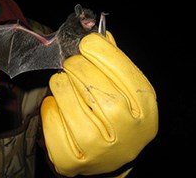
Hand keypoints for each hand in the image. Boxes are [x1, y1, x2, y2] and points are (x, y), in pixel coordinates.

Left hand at [41, 32, 157, 175]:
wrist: (112, 160)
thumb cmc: (118, 118)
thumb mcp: (127, 92)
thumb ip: (115, 64)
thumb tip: (98, 35)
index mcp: (144, 110)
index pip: (122, 72)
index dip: (100, 52)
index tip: (86, 43)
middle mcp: (125, 132)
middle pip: (94, 87)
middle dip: (77, 67)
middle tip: (70, 62)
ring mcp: (97, 149)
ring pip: (69, 104)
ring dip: (61, 85)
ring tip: (62, 81)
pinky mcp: (71, 160)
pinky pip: (51, 123)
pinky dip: (50, 108)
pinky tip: (57, 104)